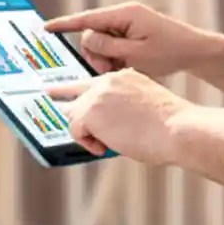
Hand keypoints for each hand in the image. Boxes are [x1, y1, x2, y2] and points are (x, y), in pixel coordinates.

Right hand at [44, 2, 212, 78]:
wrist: (195, 51)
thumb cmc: (170, 52)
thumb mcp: (136, 53)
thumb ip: (108, 47)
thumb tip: (87, 39)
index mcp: (124, 14)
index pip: (87, 19)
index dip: (65, 24)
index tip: (46, 28)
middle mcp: (123, 15)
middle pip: (93, 34)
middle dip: (96, 54)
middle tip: (110, 70)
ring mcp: (128, 24)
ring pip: (101, 43)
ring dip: (106, 59)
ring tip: (123, 69)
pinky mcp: (132, 33)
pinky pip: (113, 46)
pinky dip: (115, 58)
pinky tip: (128, 66)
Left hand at [46, 69, 192, 163]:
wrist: (177, 128)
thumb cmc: (170, 126)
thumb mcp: (145, 108)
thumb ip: (122, 110)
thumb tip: (106, 129)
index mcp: (124, 77)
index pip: (95, 81)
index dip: (80, 88)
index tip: (66, 88)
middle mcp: (108, 81)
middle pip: (74, 89)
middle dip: (60, 94)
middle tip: (46, 93)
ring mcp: (97, 94)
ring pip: (73, 114)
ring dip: (84, 133)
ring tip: (104, 144)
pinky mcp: (89, 111)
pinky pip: (76, 131)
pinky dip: (88, 143)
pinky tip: (105, 147)